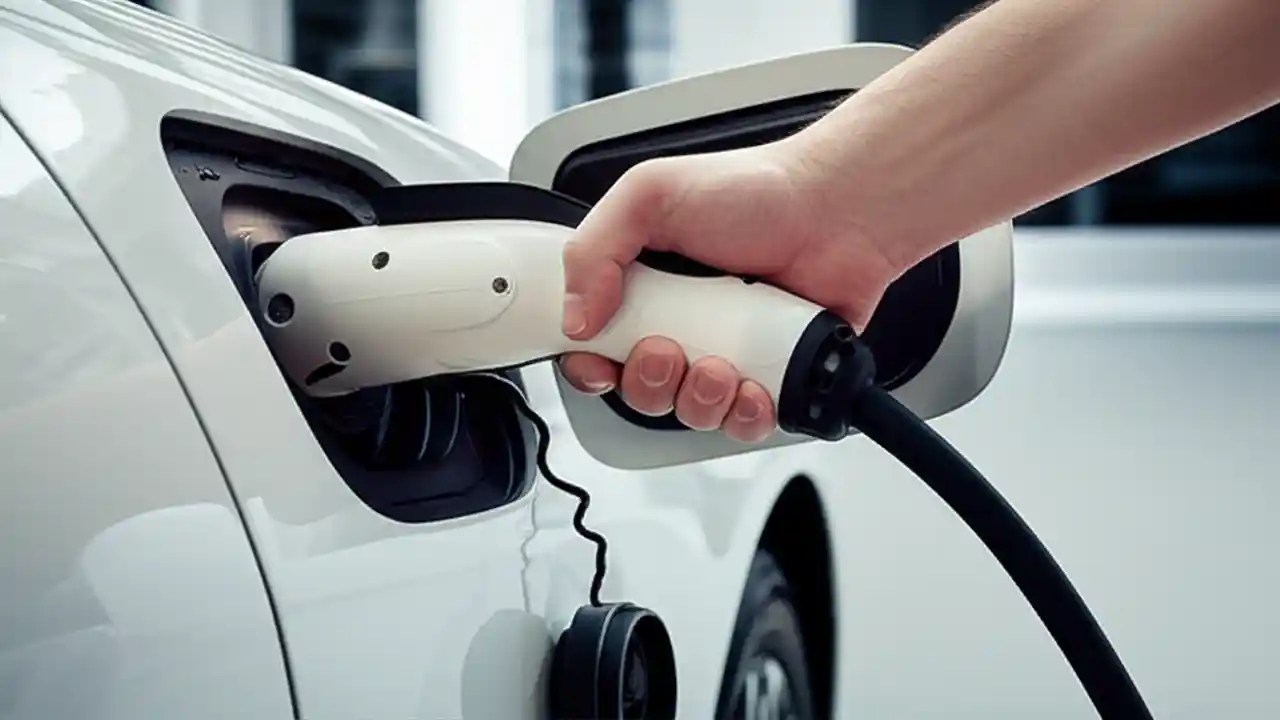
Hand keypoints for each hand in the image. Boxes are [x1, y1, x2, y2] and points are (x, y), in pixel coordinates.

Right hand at [558, 142, 899, 442]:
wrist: (839, 209)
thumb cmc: (756, 190)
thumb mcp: (650, 195)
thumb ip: (594, 248)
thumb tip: (575, 319)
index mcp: (644, 287)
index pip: (595, 348)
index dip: (591, 365)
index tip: (602, 358)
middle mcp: (684, 325)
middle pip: (639, 390)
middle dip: (649, 381)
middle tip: (670, 348)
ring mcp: (729, 354)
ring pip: (691, 413)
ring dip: (700, 399)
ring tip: (723, 365)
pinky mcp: (772, 376)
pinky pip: (744, 424)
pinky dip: (745, 415)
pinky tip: (754, 385)